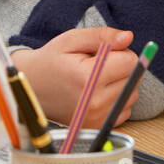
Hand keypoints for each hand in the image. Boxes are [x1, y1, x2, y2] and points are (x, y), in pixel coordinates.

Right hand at [11, 27, 138, 127]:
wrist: (29, 88)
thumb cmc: (50, 61)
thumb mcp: (72, 40)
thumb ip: (102, 36)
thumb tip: (129, 37)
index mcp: (89, 77)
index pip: (131, 62)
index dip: (120, 52)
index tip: (104, 53)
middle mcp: (94, 102)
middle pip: (134, 79)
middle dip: (122, 68)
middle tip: (99, 66)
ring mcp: (95, 118)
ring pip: (131, 95)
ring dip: (121, 85)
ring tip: (97, 79)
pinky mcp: (96, 126)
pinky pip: (123, 110)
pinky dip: (116, 101)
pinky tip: (98, 94)